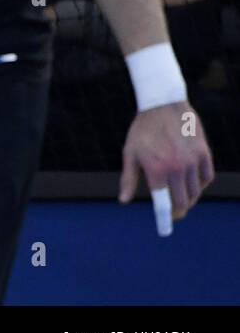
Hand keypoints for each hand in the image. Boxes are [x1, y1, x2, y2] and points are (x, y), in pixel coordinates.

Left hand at [118, 101, 213, 233]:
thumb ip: (129, 179)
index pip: (163, 202)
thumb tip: (124, 201)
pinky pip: (207, 177)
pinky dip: (201, 184)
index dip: (165, 218)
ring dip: (189, 198)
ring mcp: (192, 161)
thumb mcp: (130, 153)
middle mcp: (177, 168)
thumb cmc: (142, 130)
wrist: (162, 104)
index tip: (166, 228)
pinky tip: (192, 184)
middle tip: (173, 212)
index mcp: (156, 169)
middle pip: (183, 200)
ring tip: (180, 198)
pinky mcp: (204, 153)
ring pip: (196, 191)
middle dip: (178, 210)